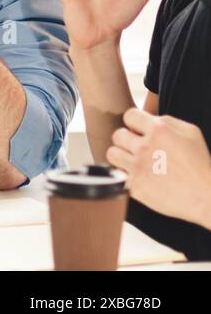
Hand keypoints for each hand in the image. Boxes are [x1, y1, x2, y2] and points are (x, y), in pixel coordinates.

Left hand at [109, 108, 210, 228]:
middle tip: (138, 148)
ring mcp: (137, 167)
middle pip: (117, 135)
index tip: (138, 130)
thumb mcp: (191, 133)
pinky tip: (139, 177)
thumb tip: (148, 117)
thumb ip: (166, 121)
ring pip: (112, 153)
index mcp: (160, 131)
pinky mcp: (134, 186)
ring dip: (122, 156)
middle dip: (127, 140)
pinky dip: (125, 175)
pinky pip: (117, 174)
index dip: (133, 123)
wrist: (206, 197)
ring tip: (135, 162)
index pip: (129, 116)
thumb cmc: (201, 165)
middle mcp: (145, 147)